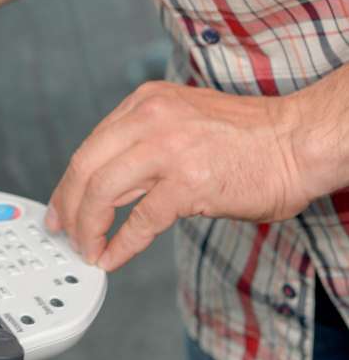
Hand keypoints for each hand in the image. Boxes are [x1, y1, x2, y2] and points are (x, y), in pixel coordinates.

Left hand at [46, 80, 317, 272]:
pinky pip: (140, 220)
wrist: (297, 140)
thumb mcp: (183, 123)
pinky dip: (120, 243)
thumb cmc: (251, 137)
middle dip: (67, 205)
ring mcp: (167, 149)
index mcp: (146, 102)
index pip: (91, 145)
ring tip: (87, 249)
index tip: (61, 206)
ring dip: (87, 227)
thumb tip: (112, 187)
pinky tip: (113, 257)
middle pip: (85, 165)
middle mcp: (150, 117)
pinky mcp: (189, 182)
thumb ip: (145, 147)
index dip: (70, 182)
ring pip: (102, 190)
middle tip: (63, 232)